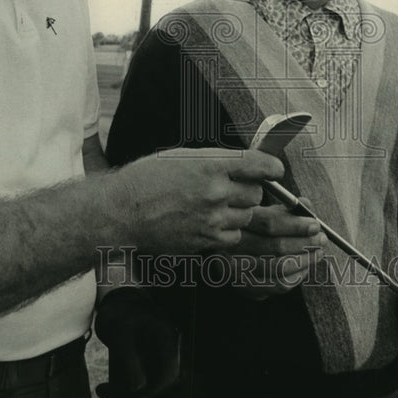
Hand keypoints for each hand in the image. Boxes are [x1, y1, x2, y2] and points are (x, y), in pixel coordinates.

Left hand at [95, 287, 178, 397]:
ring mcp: (163, 361)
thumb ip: (129, 360)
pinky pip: (148, 392)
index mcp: (167, 341)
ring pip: (156, 396)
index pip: (167, 379)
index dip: (148, 397)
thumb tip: (137, 390)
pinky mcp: (153, 367)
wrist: (118, 300)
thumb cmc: (118, 312)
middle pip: (163, 393)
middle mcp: (170, 353)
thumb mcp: (119, 333)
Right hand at [111, 149, 282, 252]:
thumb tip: (246, 164)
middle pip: (256, 193)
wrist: (123, 211)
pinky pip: (234, 237)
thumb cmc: (148, 178)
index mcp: (209, 165)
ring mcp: (211, 219)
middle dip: (250, 190)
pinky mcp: (205, 241)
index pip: (258, 165)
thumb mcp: (183, 156)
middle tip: (233, 188)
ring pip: (247, 216)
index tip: (275, 170)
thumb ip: (218, 161)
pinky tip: (210, 221)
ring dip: (239, 210)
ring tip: (216, 205)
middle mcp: (214, 192)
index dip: (271, 167)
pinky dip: (228, 230)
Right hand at [225, 199, 326, 297]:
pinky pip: (277, 286)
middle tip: (322, 239)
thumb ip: (284, 207)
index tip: (315, 224)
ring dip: (305, 261)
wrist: (222, 247)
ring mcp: (235, 269)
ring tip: (318, 252)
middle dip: (305, 243)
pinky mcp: (243, 287)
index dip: (295, 225)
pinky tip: (304, 268)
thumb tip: (308, 207)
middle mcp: (231, 246)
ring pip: (279, 267)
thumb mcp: (261, 209)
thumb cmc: (249, 225)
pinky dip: (296, 277)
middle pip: (275, 246)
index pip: (268, 223)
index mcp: (235, 222)